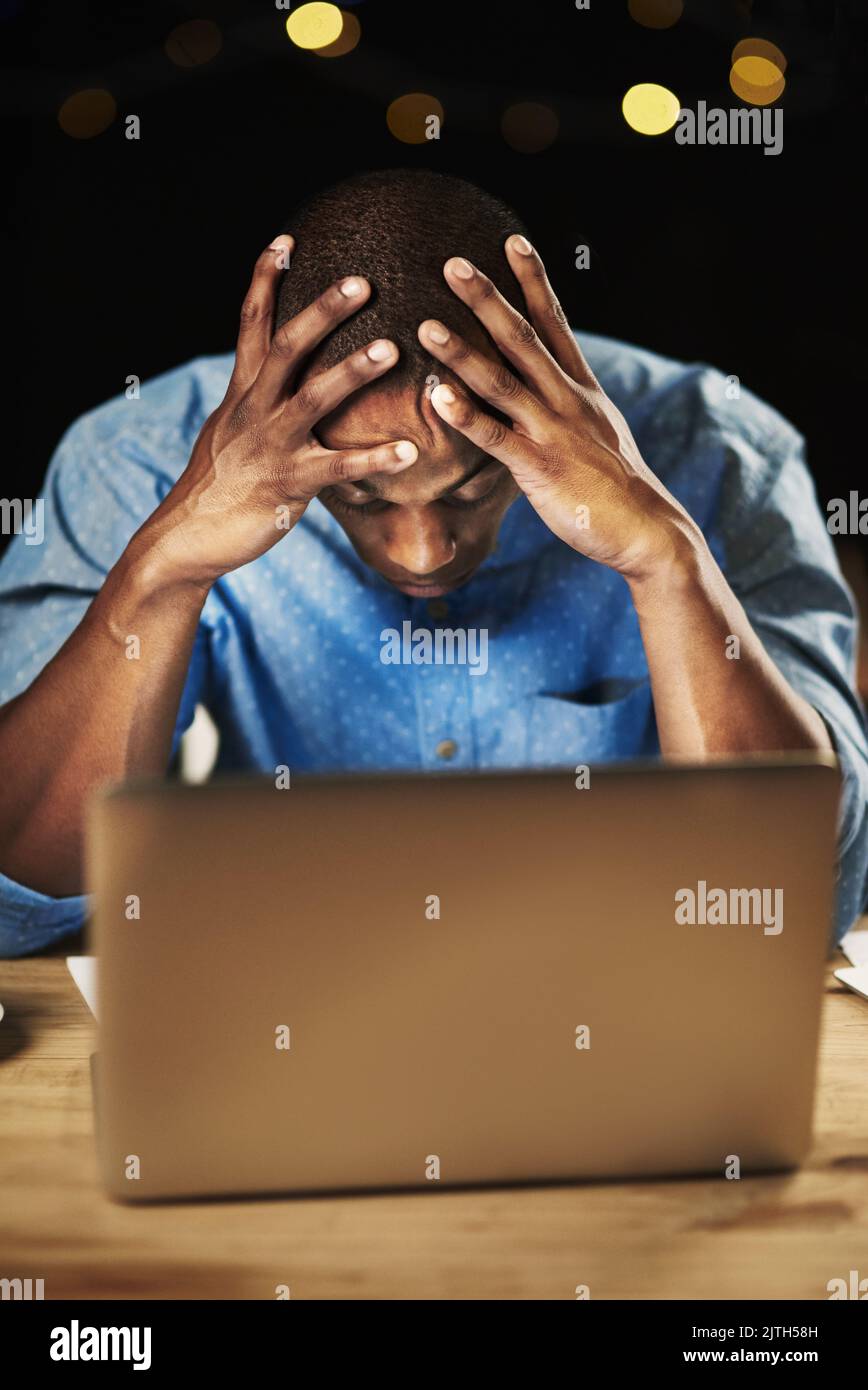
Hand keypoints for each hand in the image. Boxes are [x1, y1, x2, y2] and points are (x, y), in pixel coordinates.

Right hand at [132, 236, 416, 588]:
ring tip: (393, 348)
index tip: (286, 240)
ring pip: (312, 398)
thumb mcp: (231, 430)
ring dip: (353, 371)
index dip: (265, 279)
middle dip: (323, 311)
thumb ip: (257, 398)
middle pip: (287, 347)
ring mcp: (272, 446)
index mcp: (242, 392)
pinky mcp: (289, 485)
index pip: (251, 323)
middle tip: (363, 280)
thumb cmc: (219, 483)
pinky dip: (375, 459)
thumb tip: (273, 373)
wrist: (189, 536)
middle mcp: (255, 410)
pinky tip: (411, 452)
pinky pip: (339, 468)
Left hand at [417, 238, 698, 581]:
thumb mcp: (597, 433)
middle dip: (487, 299)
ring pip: (502, 382)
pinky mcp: (540, 468)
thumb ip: (567, 408)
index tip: (513, 240)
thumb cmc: (617, 486)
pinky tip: (436, 396)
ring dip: (462, 353)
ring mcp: (553, 432)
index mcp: (581, 389)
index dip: (534, 280)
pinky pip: (495, 437)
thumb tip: (547, 392)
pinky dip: (465, 415)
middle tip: (451, 263)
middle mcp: (567, 400)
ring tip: (426, 326)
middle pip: (523, 338)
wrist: (648, 529)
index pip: (556, 322)